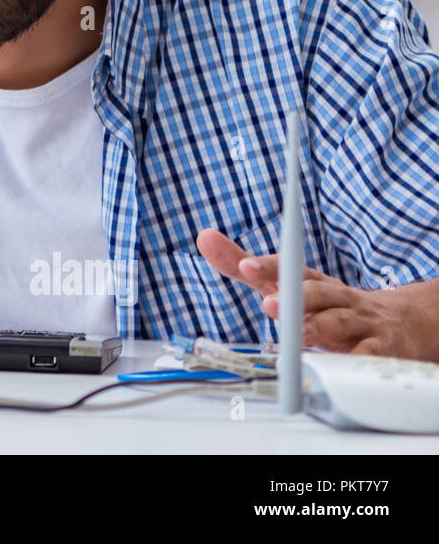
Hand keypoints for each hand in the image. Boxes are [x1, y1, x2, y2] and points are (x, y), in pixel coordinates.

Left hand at [196, 228, 438, 360]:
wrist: (397, 322)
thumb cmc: (329, 305)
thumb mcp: (287, 285)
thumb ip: (246, 268)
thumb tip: (205, 238)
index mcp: (312, 281)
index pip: (288, 269)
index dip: (268, 268)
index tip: (246, 265)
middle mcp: (337, 297)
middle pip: (316, 293)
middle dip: (293, 298)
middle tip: (270, 305)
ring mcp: (360, 321)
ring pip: (340, 321)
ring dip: (319, 327)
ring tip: (299, 334)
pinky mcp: (381, 348)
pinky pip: (369, 354)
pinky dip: (356, 359)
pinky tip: (341, 363)